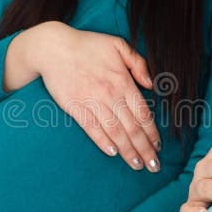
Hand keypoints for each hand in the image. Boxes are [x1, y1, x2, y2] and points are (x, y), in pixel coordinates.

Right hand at [12, 21, 161, 171]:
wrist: (53, 47)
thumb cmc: (87, 45)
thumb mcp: (118, 45)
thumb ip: (138, 63)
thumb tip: (151, 85)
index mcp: (123, 81)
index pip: (143, 114)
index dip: (152, 133)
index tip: (158, 147)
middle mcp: (110, 94)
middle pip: (132, 128)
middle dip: (145, 149)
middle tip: (153, 166)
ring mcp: (92, 102)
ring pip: (115, 132)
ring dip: (127, 151)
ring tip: (137, 165)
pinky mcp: (75, 107)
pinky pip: (92, 129)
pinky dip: (103, 142)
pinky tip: (113, 153)